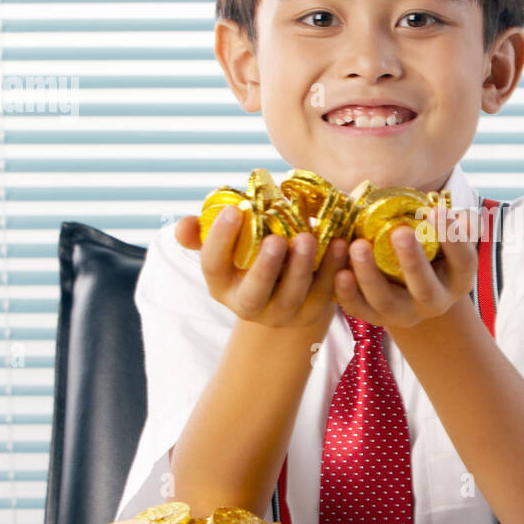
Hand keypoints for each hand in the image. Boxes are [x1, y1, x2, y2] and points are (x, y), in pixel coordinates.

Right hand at [174, 206, 347, 327]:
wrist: (285, 286)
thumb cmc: (250, 252)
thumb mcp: (226, 243)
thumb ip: (204, 231)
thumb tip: (184, 226)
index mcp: (221, 284)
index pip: (213, 266)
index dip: (220, 240)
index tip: (234, 210)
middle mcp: (248, 305)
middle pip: (254, 294)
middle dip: (264, 268)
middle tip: (276, 239)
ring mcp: (281, 313)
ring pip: (291, 296)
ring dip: (301, 268)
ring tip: (307, 238)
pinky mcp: (311, 312)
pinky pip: (324, 293)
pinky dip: (332, 269)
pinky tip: (339, 244)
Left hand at [334, 206, 478, 329]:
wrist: (409, 287)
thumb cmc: (431, 251)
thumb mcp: (447, 238)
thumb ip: (454, 226)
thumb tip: (457, 214)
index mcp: (458, 280)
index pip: (464, 262)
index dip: (454, 239)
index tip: (437, 210)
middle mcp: (433, 302)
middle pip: (425, 288)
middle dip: (412, 261)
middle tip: (400, 231)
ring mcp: (403, 313)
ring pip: (385, 301)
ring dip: (369, 275)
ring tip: (358, 245)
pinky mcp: (375, 317)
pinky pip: (359, 309)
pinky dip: (347, 292)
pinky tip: (340, 271)